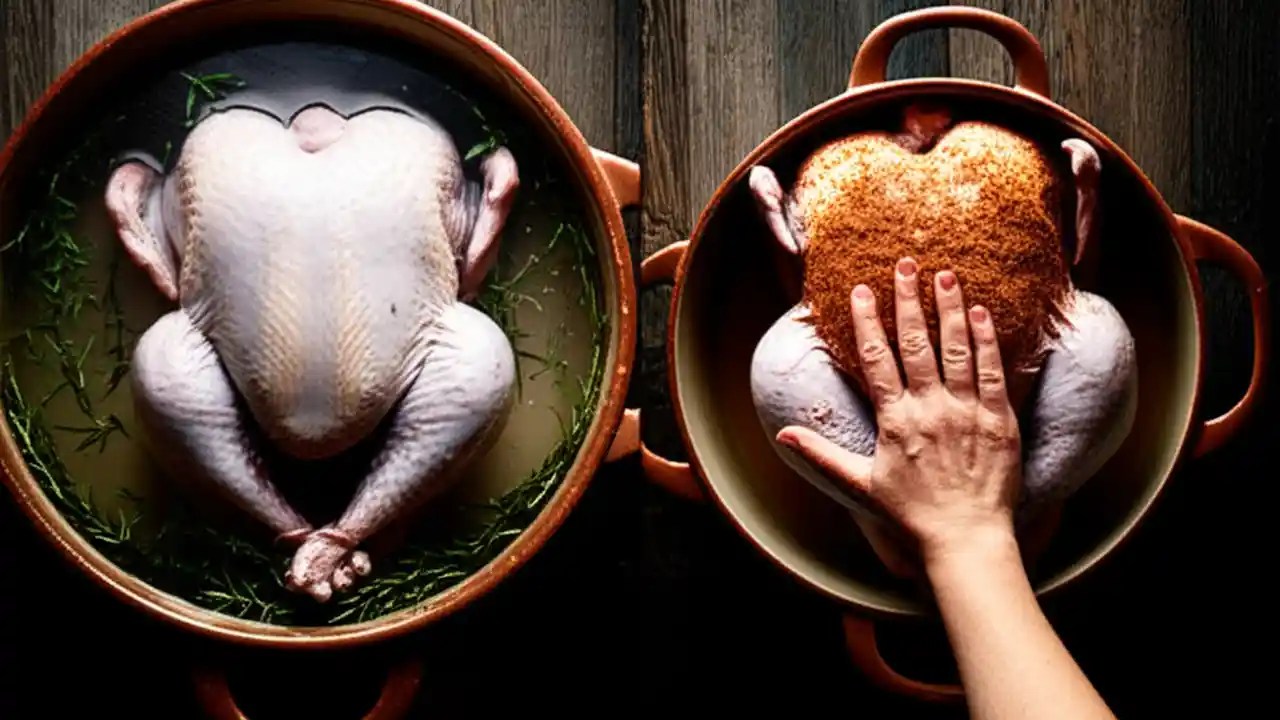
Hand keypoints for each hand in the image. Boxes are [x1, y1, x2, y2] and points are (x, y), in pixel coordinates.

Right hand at [777, 257, 1021, 562]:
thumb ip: (821, 454)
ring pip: (956, 349)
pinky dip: (987, 341)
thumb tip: (782, 435)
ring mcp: (966, 412)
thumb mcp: (859, 484)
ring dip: (949, 309)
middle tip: (905, 263)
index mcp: (895, 420)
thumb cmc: (911, 513)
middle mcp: (930, 409)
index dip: (868, 322)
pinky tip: (980, 313)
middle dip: (908, 300)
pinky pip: (992, 372)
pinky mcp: (999, 421)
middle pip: (916, 343)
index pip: (877, 359)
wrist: (965, 538)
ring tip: (945, 274)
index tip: (861, 290)